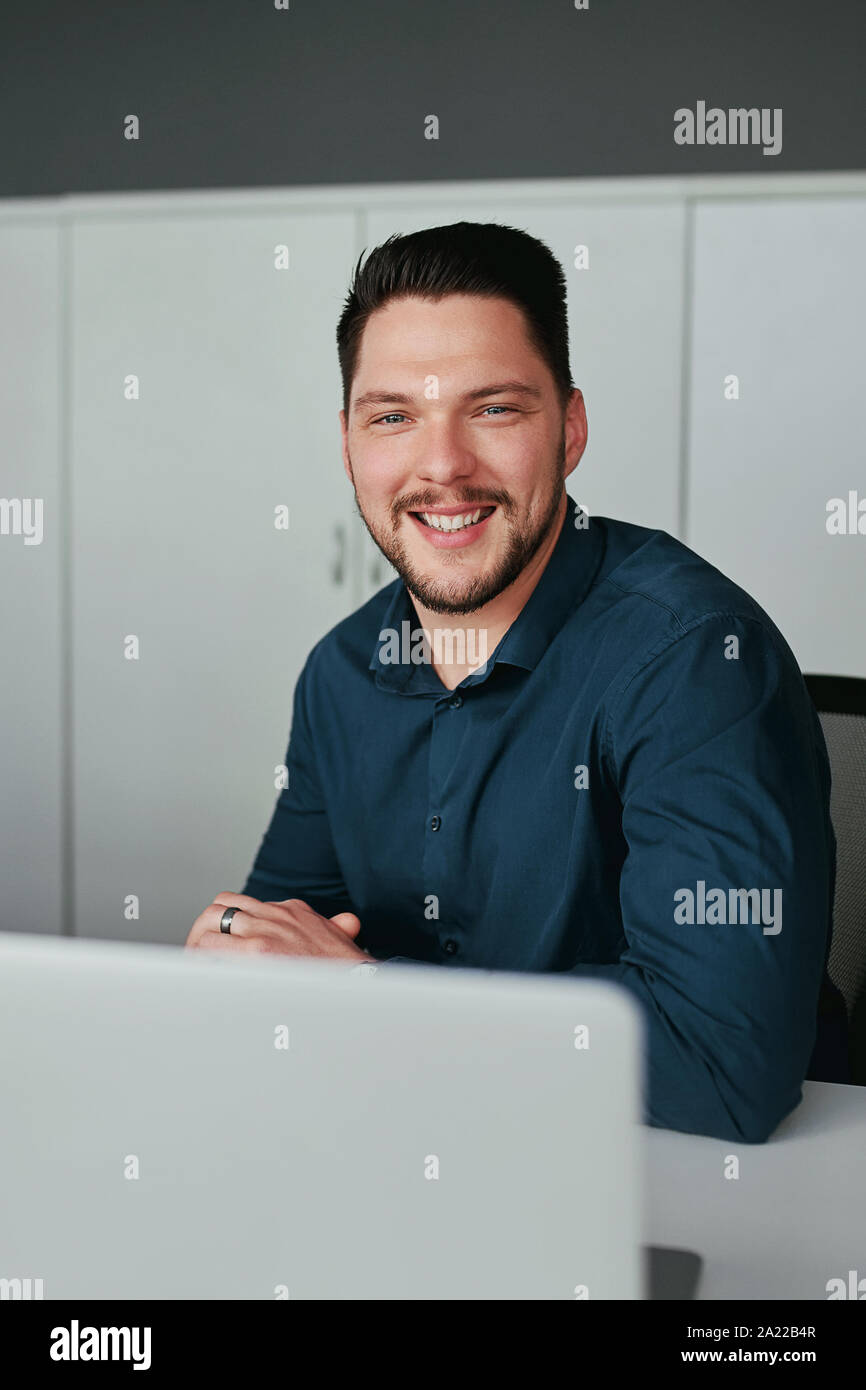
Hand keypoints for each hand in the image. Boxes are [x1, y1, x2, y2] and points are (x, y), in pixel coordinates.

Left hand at [185, 892, 375, 962]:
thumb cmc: (350, 968)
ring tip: (196, 962)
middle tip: (200, 950)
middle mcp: (274, 915)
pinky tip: (199, 972)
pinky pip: (212, 947)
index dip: (229, 923)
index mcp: (291, 910)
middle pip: (221, 906)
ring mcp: (263, 931)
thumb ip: (337, 927)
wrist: (358, 982)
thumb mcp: (343, 937)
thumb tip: (348, 923)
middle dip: (206, 927)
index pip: (244, 902)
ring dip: (199, 940)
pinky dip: (200, 958)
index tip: (224, 941)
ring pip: (212, 920)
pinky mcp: (256, 951)